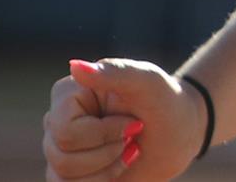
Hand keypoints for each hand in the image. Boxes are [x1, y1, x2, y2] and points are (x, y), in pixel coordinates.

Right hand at [43, 59, 204, 180]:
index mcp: (67, 94)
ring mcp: (60, 149)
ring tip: (128, 152)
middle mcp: (56, 121)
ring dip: (107, 171)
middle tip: (133, 136)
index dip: (102, 134)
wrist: (179, 134)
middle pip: (61, 157)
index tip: (133, 122)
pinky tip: (119, 168)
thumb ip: (114, 72)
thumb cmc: (164, 101)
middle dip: (108, 153)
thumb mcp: (147, 81)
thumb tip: (75, 66)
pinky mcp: (70, 175)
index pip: (64, 131)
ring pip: (62, 178)